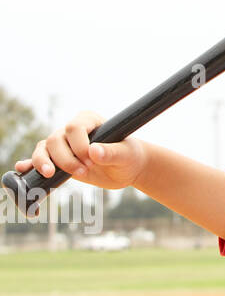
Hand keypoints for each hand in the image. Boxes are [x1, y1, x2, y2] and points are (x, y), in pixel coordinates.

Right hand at [15, 110, 147, 190]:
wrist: (126, 168)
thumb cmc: (129, 156)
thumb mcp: (126, 155)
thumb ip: (112, 152)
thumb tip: (94, 151)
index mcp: (90, 120)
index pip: (74, 127)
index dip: (79, 145)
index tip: (91, 160)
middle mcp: (73, 130)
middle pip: (55, 140)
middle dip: (66, 158)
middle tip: (85, 170)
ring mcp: (63, 144)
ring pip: (44, 149)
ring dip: (45, 163)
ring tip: (53, 175)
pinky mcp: (57, 159)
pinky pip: (38, 158)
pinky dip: (30, 164)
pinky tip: (24, 170)